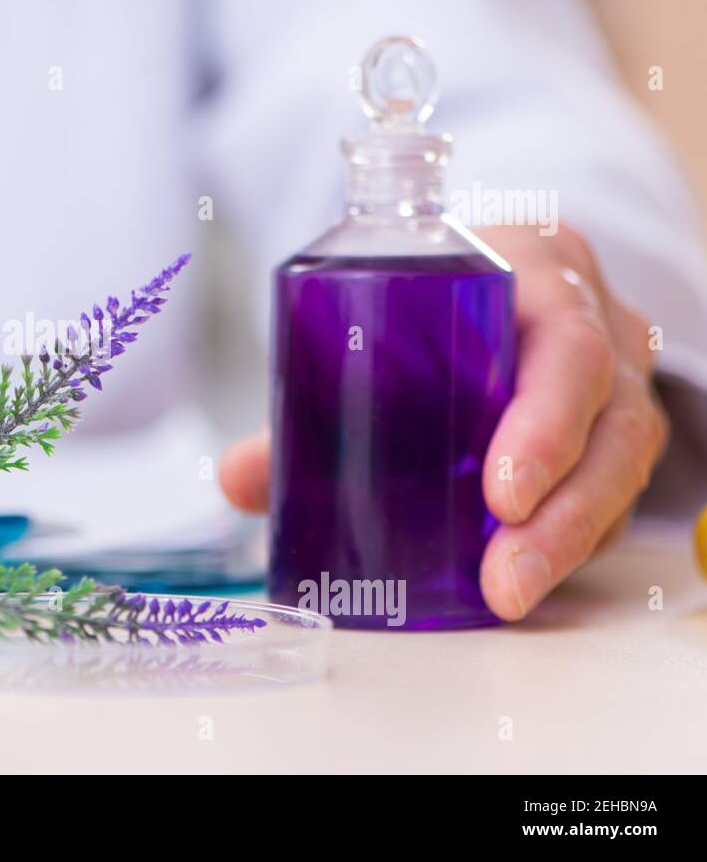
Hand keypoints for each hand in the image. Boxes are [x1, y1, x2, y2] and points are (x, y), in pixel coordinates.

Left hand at [218, 223, 668, 621]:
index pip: (566, 341)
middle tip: (503, 575)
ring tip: (508, 593)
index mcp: (534, 269)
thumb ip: (304, 402)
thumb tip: (239, 478)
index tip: (499, 494)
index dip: (544, 422)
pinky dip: (575, 537)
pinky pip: (616, 486)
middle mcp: (593, 318)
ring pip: (623, 461)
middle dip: (562, 509)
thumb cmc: (427, 299)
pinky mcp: (615, 425)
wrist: (486, 269)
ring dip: (570, 538)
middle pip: (611, 416)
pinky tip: (526, 575)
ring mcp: (616, 373)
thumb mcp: (377, 324)